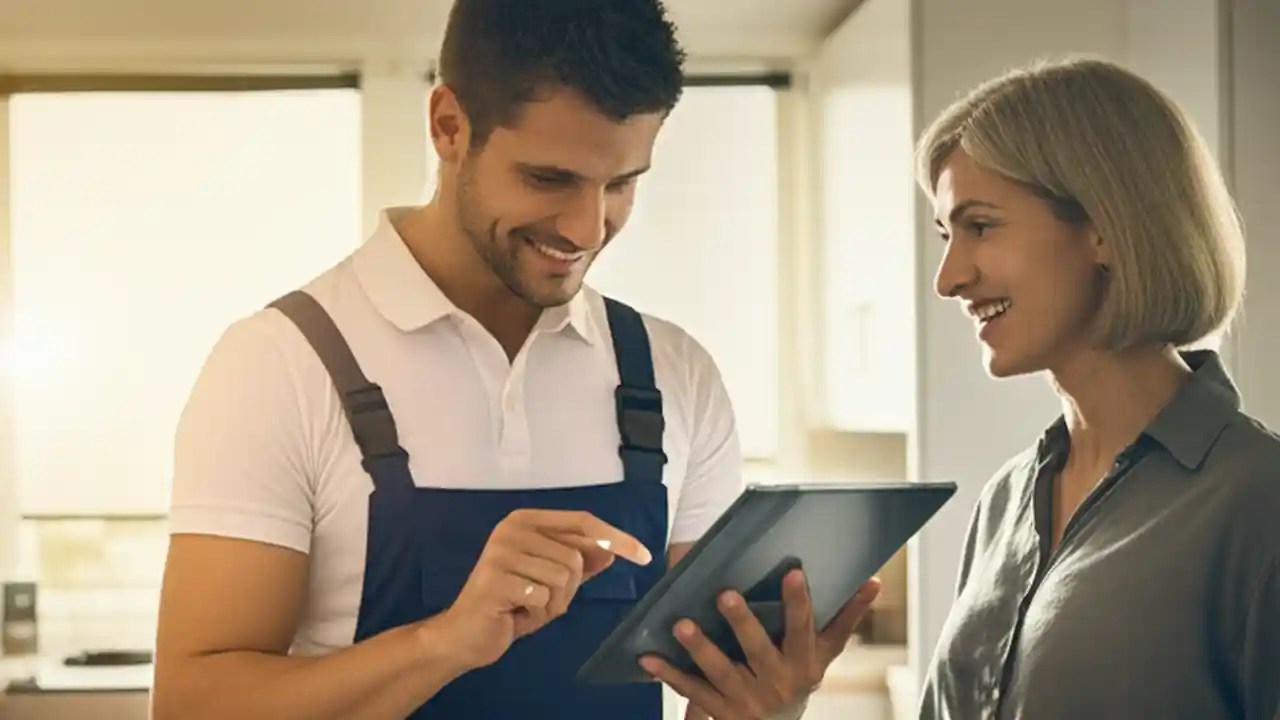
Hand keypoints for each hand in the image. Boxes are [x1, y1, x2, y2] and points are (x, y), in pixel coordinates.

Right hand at [435, 509, 652, 670]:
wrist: (466, 634)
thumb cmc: (511, 604)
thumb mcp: (552, 582)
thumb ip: (580, 565)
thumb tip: (612, 552)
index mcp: (527, 521)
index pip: (583, 522)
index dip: (616, 539)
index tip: (645, 556)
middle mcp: (512, 528)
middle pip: (576, 557)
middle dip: (569, 590)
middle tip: (541, 600)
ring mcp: (501, 552)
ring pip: (563, 578)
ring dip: (553, 604)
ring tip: (527, 607)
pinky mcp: (495, 579)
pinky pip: (544, 598)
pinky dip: (538, 614)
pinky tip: (515, 614)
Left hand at [641, 571, 880, 719]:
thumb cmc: (801, 674)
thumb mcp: (826, 650)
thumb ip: (847, 616)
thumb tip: (876, 581)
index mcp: (803, 662)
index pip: (803, 627)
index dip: (800, 601)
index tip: (794, 571)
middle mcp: (776, 682)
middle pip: (758, 650)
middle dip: (742, 623)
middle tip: (725, 594)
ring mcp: (745, 699)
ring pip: (721, 671)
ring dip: (700, 648)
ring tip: (681, 624)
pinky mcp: (718, 711)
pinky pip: (691, 690)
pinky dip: (669, 674)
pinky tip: (648, 656)